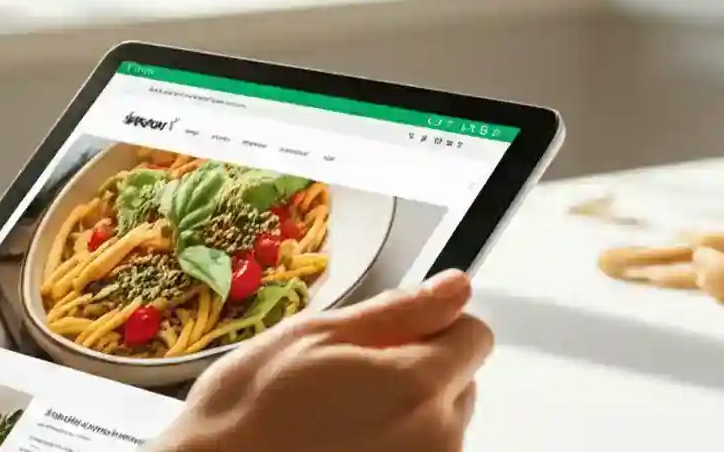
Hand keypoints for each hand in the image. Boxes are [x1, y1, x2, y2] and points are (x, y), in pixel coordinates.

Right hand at [151, 270, 491, 451]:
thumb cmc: (249, 411)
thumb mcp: (315, 336)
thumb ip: (397, 311)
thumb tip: (454, 287)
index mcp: (417, 385)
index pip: (474, 336)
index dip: (432, 326)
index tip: (389, 334)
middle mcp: (437, 439)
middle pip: (458, 383)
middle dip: (416, 371)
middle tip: (346, 377)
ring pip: (437, 425)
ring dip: (401, 415)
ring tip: (335, 417)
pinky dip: (388, 446)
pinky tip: (339, 444)